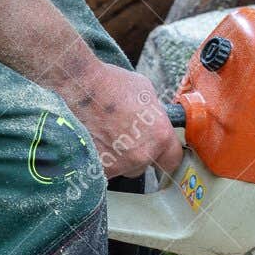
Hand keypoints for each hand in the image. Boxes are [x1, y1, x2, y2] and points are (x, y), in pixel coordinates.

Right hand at [56, 61, 182, 178]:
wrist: (81, 86)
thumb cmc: (111, 84)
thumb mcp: (147, 94)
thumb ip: (155, 115)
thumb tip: (155, 121)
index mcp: (159, 136)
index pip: (173, 160)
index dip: (165, 155)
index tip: (160, 154)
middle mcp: (142, 155)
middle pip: (144, 166)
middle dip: (137, 155)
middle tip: (124, 137)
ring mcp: (119, 164)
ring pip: (123, 169)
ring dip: (118, 159)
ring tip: (105, 138)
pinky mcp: (98, 168)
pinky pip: (104, 170)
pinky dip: (100, 160)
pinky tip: (93, 143)